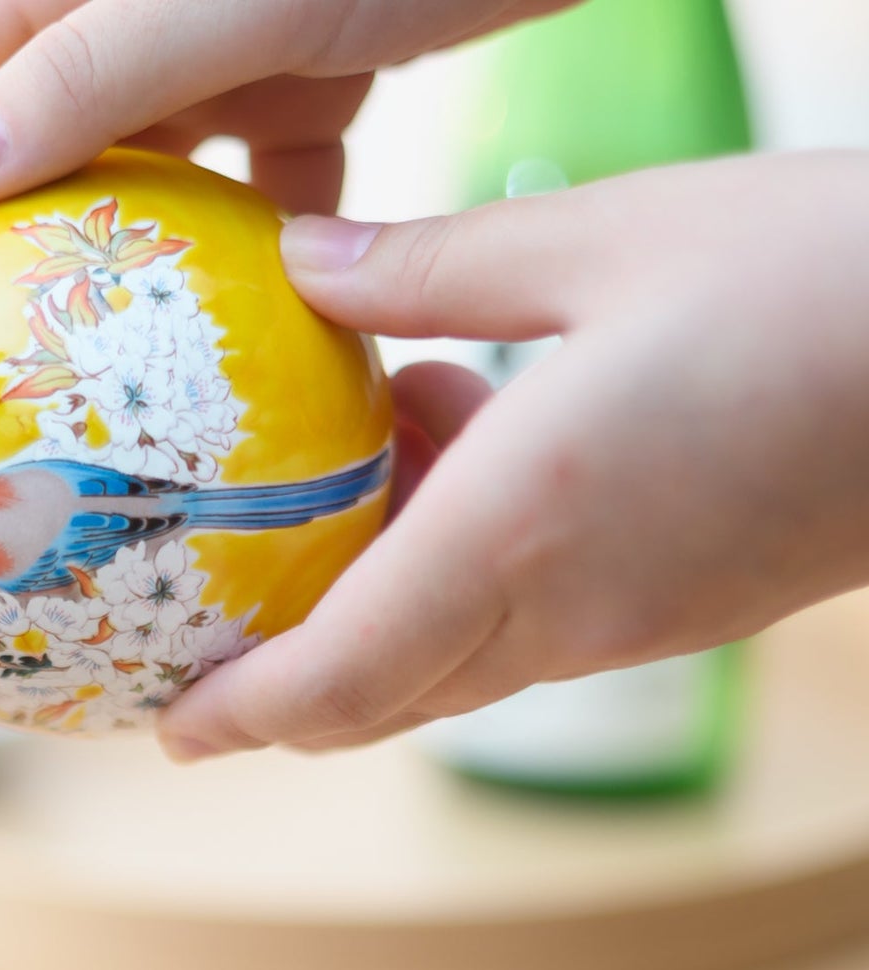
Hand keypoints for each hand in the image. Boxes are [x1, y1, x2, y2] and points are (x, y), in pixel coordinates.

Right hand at [0, 0, 570, 274]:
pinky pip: (249, 175)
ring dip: (118, 263)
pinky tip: (266, 314)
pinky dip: (251, 244)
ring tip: (98, 375)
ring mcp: (212, 35)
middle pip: (8, 138)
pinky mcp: (304, 64)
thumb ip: (80, 78)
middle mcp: (116, 1)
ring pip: (127, 171)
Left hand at [159, 152, 868, 757]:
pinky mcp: (667, 614)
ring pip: (441, 669)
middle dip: (276, 699)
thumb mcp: (605, 239)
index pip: (337, 677)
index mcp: (520, 527)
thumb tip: (302, 264)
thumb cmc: (818, 277)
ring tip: (334, 489)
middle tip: (197, 656)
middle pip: (374, 703)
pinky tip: (455, 444)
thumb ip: (430, 265)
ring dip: (361, 621)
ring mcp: (620, 627)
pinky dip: (445, 584)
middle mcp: (560, 610)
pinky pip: (515, 633)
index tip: (166, 729)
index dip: (238, 718)